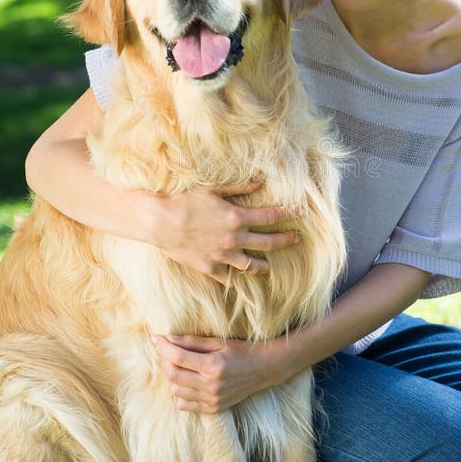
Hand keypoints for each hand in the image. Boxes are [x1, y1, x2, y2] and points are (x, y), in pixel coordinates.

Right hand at [147, 182, 299, 282]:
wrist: (159, 221)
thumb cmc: (184, 200)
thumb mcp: (213, 188)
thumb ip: (239, 187)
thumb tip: (261, 181)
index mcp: (237, 217)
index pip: (271, 217)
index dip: (289, 214)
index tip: (301, 214)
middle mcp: (234, 239)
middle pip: (269, 243)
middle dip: (286, 240)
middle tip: (297, 240)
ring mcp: (222, 256)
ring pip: (252, 266)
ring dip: (264, 265)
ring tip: (270, 266)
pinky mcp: (209, 268)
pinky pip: (228, 278)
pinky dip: (235, 278)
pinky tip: (240, 280)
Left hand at [152, 333, 285, 412]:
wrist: (263, 369)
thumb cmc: (240, 351)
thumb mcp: (218, 342)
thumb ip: (192, 342)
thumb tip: (167, 338)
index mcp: (214, 365)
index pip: (178, 358)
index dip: (163, 347)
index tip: (156, 338)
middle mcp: (212, 385)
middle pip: (173, 375)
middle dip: (164, 360)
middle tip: (167, 350)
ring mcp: (212, 399)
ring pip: (176, 390)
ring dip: (172, 376)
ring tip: (179, 364)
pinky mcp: (213, 408)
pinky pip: (184, 404)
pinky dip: (179, 392)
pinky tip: (186, 381)